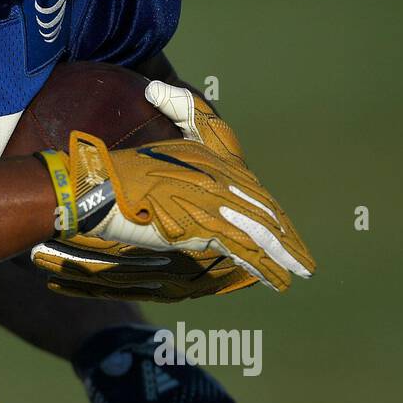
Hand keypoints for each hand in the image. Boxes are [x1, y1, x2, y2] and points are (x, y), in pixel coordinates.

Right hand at [36, 126, 314, 291]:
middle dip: (285, 235)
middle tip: (304, 259)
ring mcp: (213, 199)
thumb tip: (166, 121)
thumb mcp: (154, 158)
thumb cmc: (118, 176)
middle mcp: (217, 176)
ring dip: (285, 252)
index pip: (251, 187)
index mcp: (209, 160)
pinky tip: (279, 281)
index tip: (285, 230)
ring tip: (302, 272)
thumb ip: (172, 151)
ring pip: (260, 228)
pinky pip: (243, 248)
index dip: (270, 211)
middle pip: (262, 207)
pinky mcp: (204, 224)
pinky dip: (264, 266)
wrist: (98, 188)